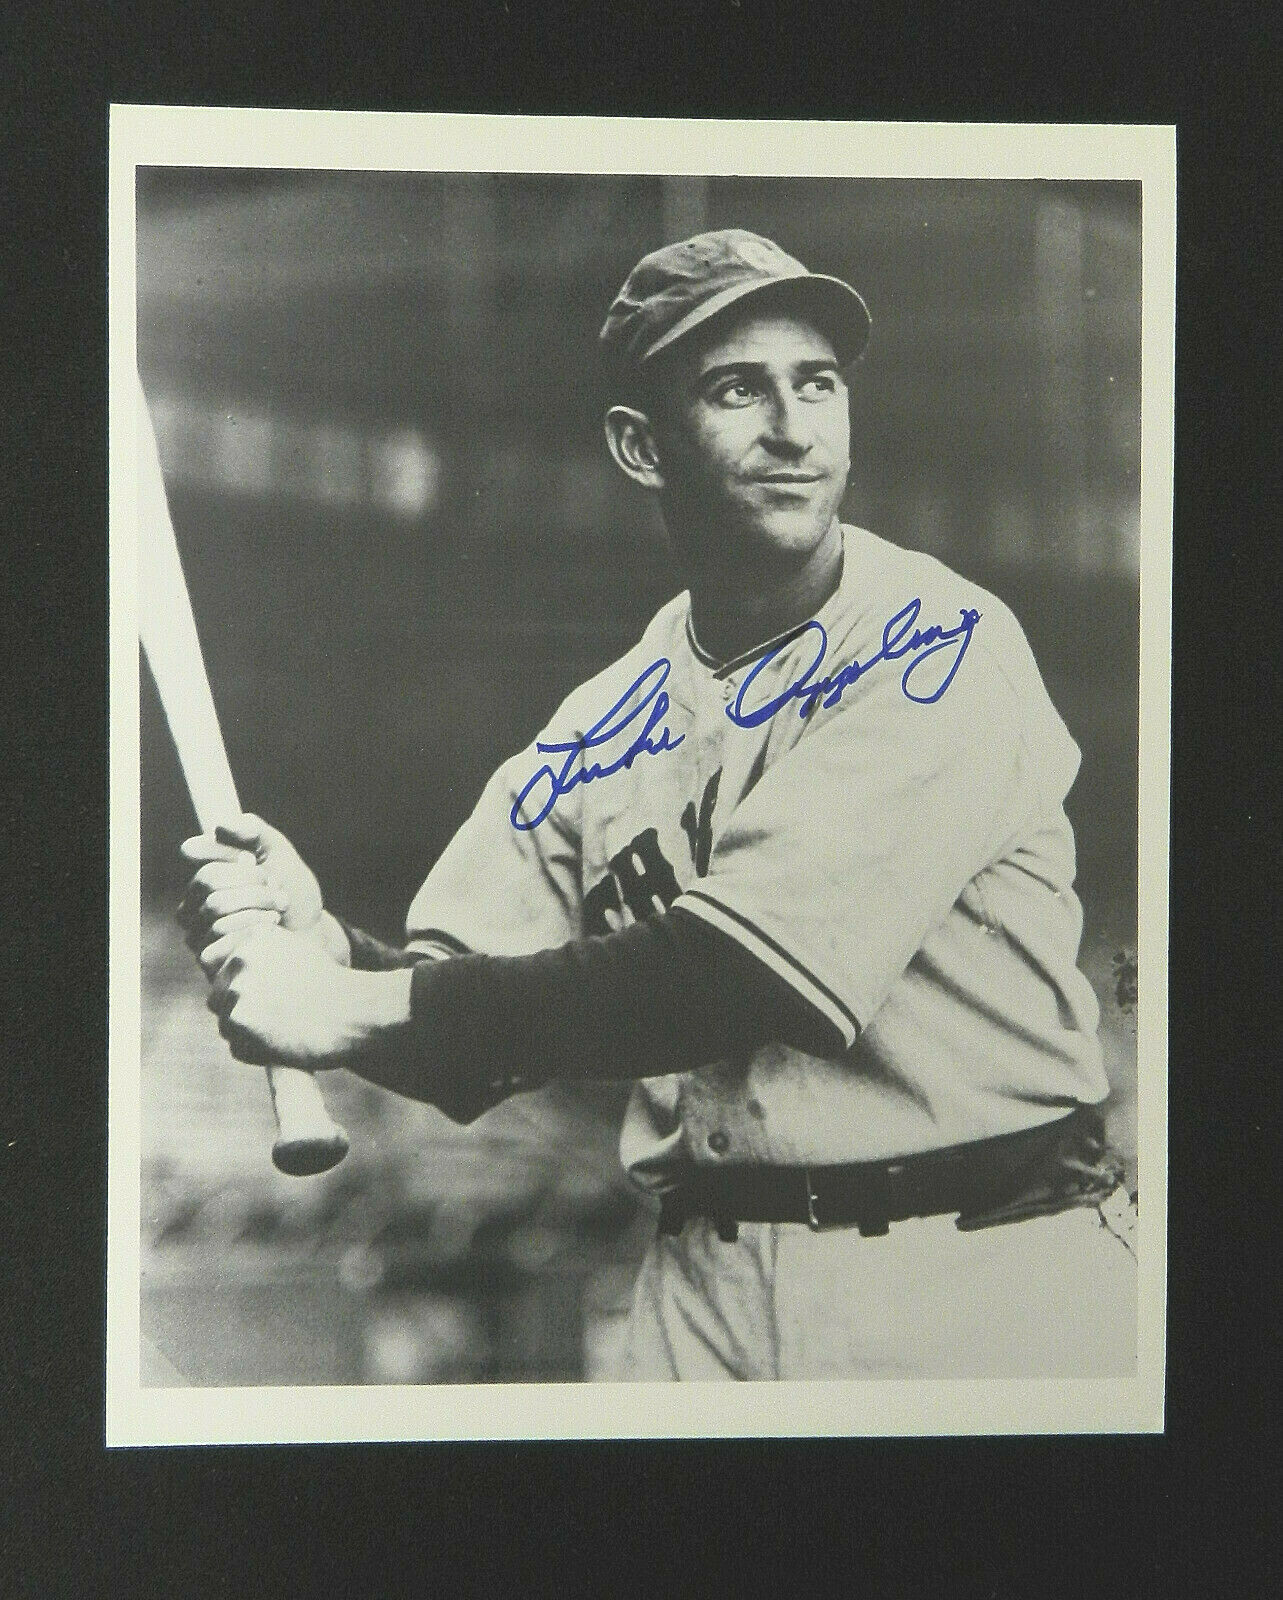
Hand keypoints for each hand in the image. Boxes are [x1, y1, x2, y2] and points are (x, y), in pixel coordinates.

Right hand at [178, 813, 348, 973]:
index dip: (229, 853)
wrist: (311, 935)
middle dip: (252, 881)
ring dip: (258, 904)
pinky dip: (254, 928)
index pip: (194, 850)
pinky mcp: (208, 958)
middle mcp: (192, 902)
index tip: (254, 860)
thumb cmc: (293, 892)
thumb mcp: (280, 853)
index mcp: (204, 873)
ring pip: (215, 906)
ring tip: (278, 910)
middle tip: (278, 889)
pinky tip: (272, 930)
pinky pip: (220, 937)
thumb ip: (254, 831)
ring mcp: (196, 931)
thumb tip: (221, 825)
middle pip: (207, 878)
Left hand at [207, 923, 409, 1066]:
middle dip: (242, 1010)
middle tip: (279, 1017)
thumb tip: (222, 972)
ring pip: (226, 1023)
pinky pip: (236, 1048)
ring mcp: (238, 990)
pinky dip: (257, 1053)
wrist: (356, 1012)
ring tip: (285, 1030)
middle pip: (218, 996)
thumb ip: (259, 956)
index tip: (271, 995)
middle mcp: (241, 958)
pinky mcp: (240, 1022)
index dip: (242, 986)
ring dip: (249, 1034)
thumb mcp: (296, 952)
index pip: (220, 966)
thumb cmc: (331, 987)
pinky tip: (286, 1043)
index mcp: (254, 938)